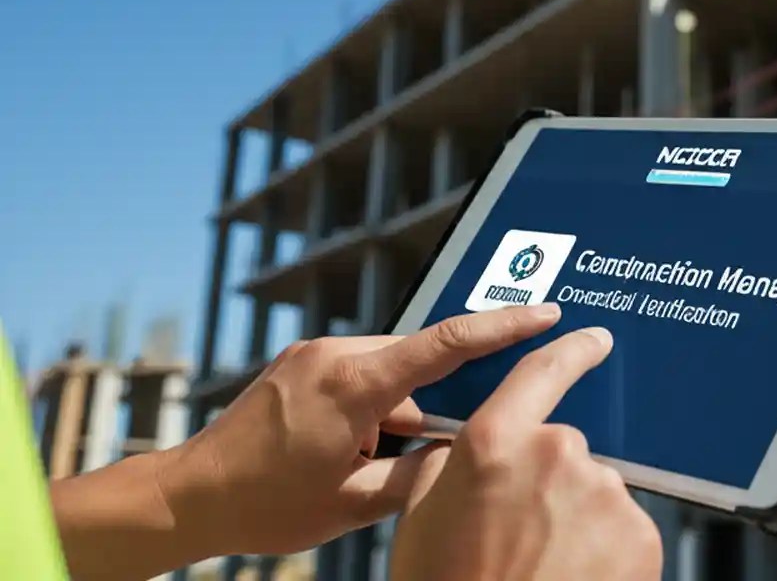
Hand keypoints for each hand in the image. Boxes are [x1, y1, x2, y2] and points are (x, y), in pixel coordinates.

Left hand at [159, 303, 561, 557]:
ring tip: (367, 462)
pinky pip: (362, 374)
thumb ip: (421, 476)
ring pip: (391, 371)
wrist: (189, 495)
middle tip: (440, 443)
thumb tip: (464, 455)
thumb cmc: (265, 505)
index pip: (445, 344)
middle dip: (438, 400)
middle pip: (420, 360)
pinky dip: (376, 405)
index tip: (543, 313)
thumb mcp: (354, 504)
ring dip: (400, 410)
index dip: (502, 328)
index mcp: (353, 386)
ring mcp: (313, 356)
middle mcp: (334, 356)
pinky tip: (355, 448)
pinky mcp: (302, 364)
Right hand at [389, 326, 662, 580]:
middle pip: (566, 449)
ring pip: (596, 494)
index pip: (542, 373)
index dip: (572, 350)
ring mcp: (604, 493)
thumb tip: (463, 445)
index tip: (594, 339)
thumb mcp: (423, 519)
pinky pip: (625, 529)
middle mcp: (558, 453)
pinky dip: (607, 551)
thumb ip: (451, 464)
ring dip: (578, 519)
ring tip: (544, 564)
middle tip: (522, 532)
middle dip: (550, 483)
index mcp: (496, 441)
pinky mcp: (640, 534)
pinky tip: (575, 576)